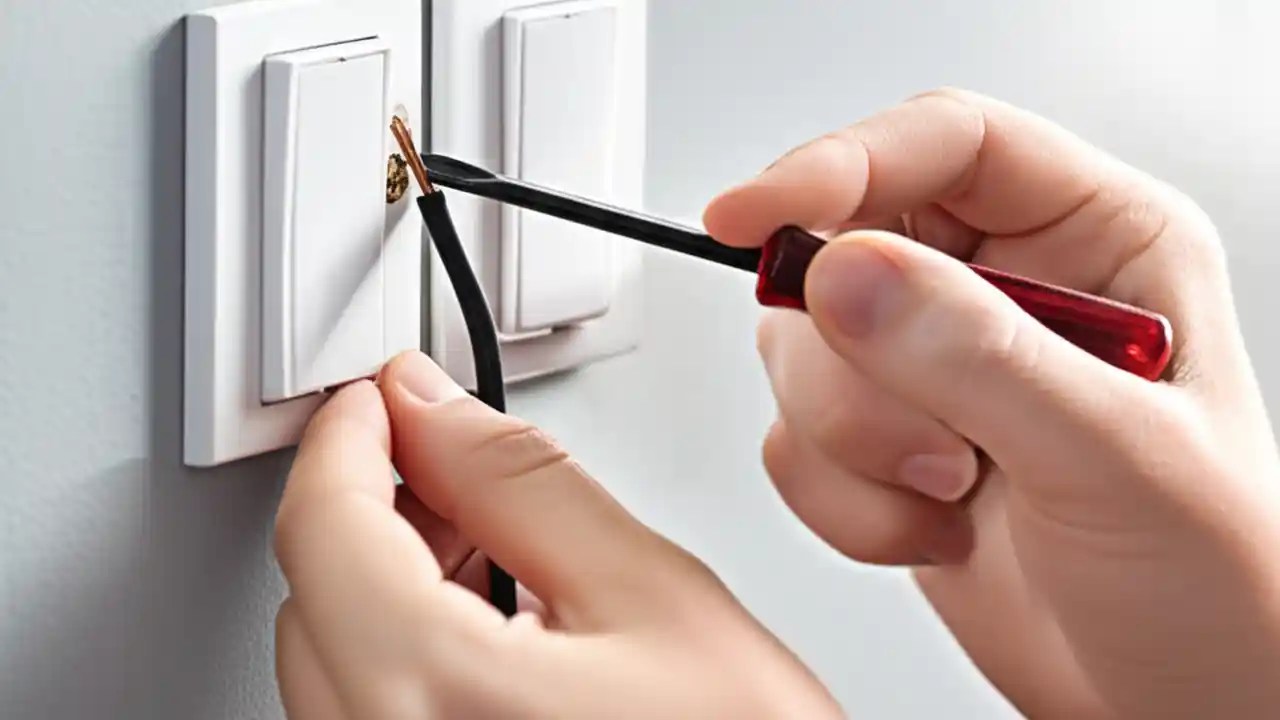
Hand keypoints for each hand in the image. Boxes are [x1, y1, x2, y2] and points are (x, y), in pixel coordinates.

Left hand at [273, 351, 840, 718]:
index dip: (350, 438)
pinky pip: (363, 719)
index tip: (380, 397)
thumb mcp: (657, 598)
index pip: (323, 530)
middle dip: (374, 506)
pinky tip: (484, 626)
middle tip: (450, 459)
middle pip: (312, 596)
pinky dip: (401, 650)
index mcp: (434, 703)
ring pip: (327, 661)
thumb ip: (526, 484)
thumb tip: (434, 411)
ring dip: (384, 578)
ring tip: (484, 544)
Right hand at [705, 88, 1279, 717]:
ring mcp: (940, 369)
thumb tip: (847, 272)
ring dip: (851, 442)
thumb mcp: (1116, 459)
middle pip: (845, 246)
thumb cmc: (1218, 584)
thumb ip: (981, 358)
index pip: (946, 145)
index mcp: (1096, 240)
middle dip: (853, 361)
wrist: (1179, 706)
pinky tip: (932, 529)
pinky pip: (794, 439)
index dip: (839, 164)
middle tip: (926, 433)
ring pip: (803, 349)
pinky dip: (842, 502)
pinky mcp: (887, 442)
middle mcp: (1007, 290)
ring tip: (949, 489)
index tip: (752, 215)